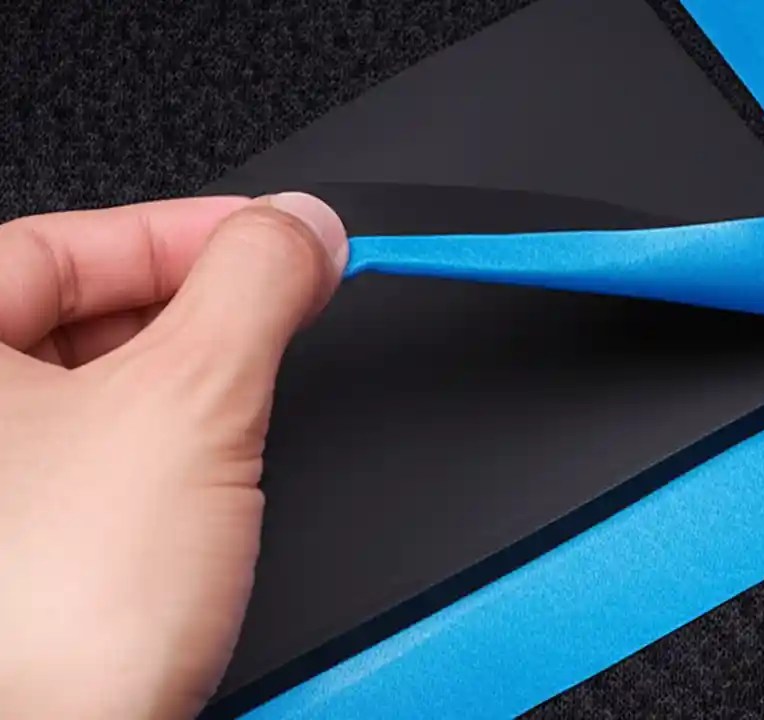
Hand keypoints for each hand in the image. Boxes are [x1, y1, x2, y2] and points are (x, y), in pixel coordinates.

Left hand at [0, 194, 346, 717]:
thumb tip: (299, 228)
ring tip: (252, 383)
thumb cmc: (52, 614)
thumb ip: (254, 286)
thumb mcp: (191, 401)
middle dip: (194, 301)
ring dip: (184, 374)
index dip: (187, 229)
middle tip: (281, 300)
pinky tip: (208, 462)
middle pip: (72, 311)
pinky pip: (90, 460)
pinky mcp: (16, 551)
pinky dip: (159, 443)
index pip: (63, 241)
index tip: (276, 237)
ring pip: (88, 389)